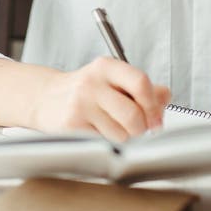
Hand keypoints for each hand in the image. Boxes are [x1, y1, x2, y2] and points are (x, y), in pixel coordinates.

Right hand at [33, 56, 170, 140]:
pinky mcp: (71, 127)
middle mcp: (92, 83)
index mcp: (106, 67)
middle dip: (142, 128)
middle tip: (139, 129)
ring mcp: (80, 105)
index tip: (157, 118)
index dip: (154, 104)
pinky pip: (104, 143)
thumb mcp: (112, 79)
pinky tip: (99, 132)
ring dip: (124, 138)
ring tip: (113, 128)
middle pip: (134, 115)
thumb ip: (141, 87)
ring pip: (121, 134)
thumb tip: (165, 96)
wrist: (45, 98)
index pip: (140, 82)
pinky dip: (108, 143)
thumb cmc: (85, 90)